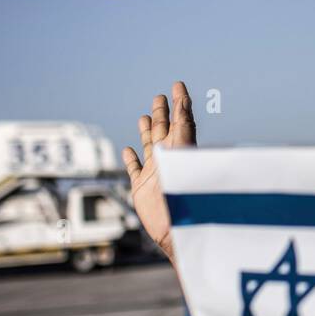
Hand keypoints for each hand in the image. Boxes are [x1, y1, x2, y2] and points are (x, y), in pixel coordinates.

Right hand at [122, 81, 196, 261]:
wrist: (175, 230)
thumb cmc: (184, 198)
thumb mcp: (185, 158)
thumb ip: (184, 132)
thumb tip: (186, 105)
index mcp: (182, 149)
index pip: (183, 120)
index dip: (181, 102)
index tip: (179, 85)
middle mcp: (169, 158)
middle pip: (164, 129)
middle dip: (162, 112)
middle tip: (161, 95)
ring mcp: (155, 172)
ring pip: (149, 145)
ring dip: (146, 131)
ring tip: (143, 116)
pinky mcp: (142, 188)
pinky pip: (135, 169)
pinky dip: (131, 159)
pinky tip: (128, 150)